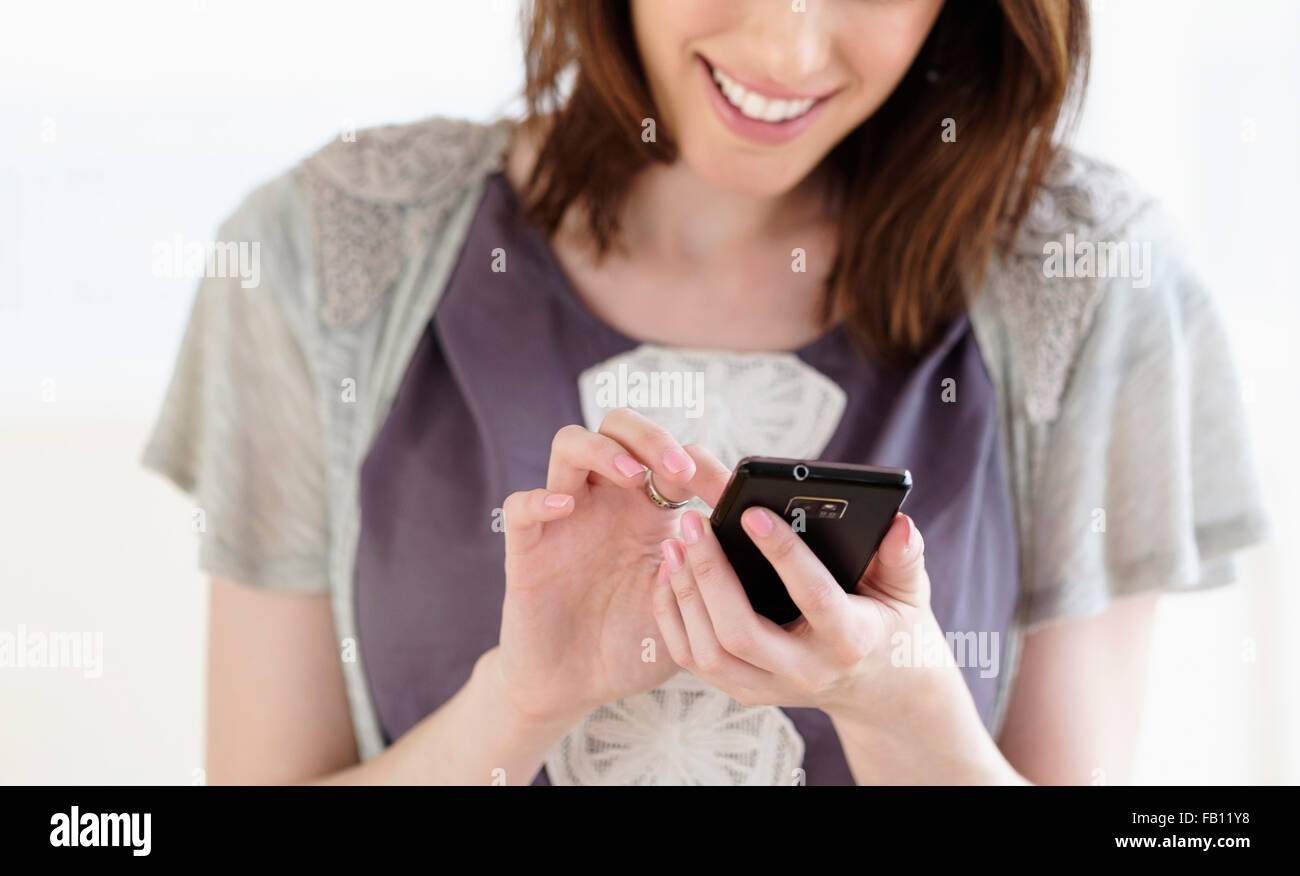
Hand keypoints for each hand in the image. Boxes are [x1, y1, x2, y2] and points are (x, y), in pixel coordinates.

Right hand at [496, 409, 731, 726]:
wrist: (577, 688)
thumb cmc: (634, 646)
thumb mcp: (689, 613)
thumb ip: (711, 577)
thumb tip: (734, 536)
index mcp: (649, 512)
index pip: (671, 455)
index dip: (700, 460)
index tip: (726, 490)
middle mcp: (607, 504)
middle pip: (620, 428)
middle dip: (652, 437)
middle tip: (679, 471)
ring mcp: (565, 519)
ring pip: (571, 444)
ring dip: (605, 450)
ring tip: (634, 477)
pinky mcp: (527, 547)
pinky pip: (521, 505)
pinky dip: (539, 498)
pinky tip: (564, 508)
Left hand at [652, 507, 1023, 783]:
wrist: (881, 690)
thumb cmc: (891, 625)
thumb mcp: (907, 591)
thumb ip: (904, 558)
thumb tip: (900, 526)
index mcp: (849, 641)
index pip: (812, 597)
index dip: (783, 554)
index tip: (751, 512)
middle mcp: (805, 671)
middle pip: (740, 633)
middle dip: (710, 573)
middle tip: (694, 521)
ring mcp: (769, 687)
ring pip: (709, 652)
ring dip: (685, 594)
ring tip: (677, 541)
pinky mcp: (744, 690)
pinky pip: (693, 659)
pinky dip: (674, 615)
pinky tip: (670, 573)